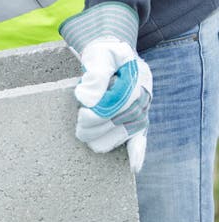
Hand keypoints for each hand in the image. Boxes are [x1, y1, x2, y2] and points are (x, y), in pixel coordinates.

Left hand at [74, 36, 151, 172]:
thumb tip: (87, 98)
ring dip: (101, 137)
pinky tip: (134, 167)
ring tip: (86, 134)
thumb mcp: (99, 55)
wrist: (113, 54)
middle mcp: (143, 97)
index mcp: (136, 80)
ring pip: (122, 134)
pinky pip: (141, 139)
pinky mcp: (138, 121)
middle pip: (117, 122)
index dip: (96, 112)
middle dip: (94, 126)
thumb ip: (95, 73)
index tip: (81, 113)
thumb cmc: (104, 54)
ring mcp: (142, 111)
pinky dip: (137, 153)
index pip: (115, 104)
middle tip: (79, 125)